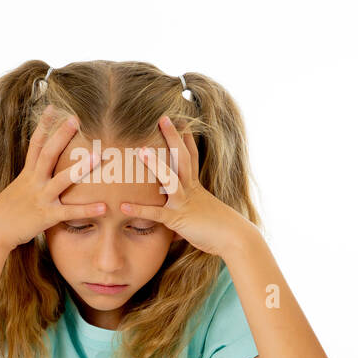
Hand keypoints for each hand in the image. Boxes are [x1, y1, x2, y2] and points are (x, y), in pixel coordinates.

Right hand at [0, 105, 105, 252]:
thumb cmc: (7, 211)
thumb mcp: (18, 190)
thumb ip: (32, 180)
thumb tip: (41, 173)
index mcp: (28, 173)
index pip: (36, 143)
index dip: (44, 125)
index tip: (53, 107)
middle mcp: (34, 181)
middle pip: (49, 153)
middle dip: (62, 135)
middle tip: (76, 119)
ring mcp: (41, 197)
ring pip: (61, 179)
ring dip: (80, 168)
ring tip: (98, 156)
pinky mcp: (46, 215)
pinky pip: (69, 211)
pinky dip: (86, 209)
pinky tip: (103, 206)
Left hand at [121, 115, 252, 257]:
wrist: (234, 239)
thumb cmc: (219, 229)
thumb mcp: (203, 215)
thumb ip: (187, 213)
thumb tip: (176, 223)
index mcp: (196, 186)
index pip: (192, 156)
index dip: (186, 138)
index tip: (181, 120)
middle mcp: (191, 189)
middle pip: (183, 158)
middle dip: (173, 137)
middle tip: (163, 118)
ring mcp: (184, 202)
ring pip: (170, 179)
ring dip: (156, 165)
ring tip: (141, 150)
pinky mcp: (178, 218)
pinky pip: (156, 213)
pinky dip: (140, 209)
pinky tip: (123, 205)